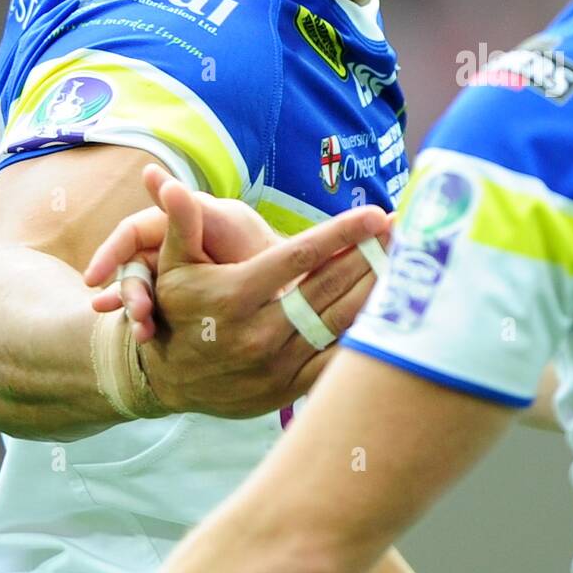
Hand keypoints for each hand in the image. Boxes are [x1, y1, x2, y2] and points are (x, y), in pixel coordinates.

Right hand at [83, 164, 392, 417]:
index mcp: (235, 296)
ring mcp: (276, 365)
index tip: (377, 214)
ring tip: (403, 264)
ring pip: (339, 323)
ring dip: (374, 292)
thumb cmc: (178, 310)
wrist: (169, 382)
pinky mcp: (289, 389)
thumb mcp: (172, 267)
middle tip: (402, 232)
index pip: (300, 257)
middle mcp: (258, 332)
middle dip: (369, 257)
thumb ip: (182, 224)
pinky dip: (363, 336)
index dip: (341, 233)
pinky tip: (388, 314)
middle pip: (329, 287)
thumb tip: (170, 183)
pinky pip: (336, 360)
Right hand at [85, 166, 280, 341]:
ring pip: (143, 290)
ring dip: (136, 309)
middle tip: (133, 313)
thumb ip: (189, 211)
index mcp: (178, 222)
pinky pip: (156, 309)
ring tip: (141, 331)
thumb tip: (151, 173)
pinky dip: (148, 322)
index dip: (111, 252)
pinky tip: (146, 337)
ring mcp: (173, 273)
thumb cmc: (255, 246)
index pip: (132, 232)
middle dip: (128, 291)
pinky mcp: (180, 300)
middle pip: (135, 266)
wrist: (283, 283)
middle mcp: (171, 244)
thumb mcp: (221, 227)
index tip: (92, 277)